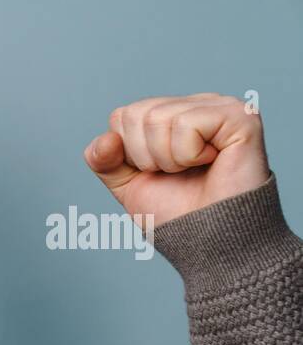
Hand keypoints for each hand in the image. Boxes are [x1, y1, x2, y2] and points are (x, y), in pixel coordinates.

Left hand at [83, 94, 268, 227]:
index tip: (157, 172)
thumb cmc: (178, 213)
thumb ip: (105, 161)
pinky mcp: (239, 116)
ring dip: (168, 159)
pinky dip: (188, 154)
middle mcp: (198, 104)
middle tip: (177, 173)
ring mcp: (221, 106)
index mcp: (174, 114)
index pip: (123, 116)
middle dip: (145, 156)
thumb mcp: (127, 185)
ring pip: (158, 118)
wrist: (210, 240)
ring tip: (194, 169)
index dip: (129, 154)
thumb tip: (105, 139)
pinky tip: (211, 162)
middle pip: (137, 114)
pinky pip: (186, 124)